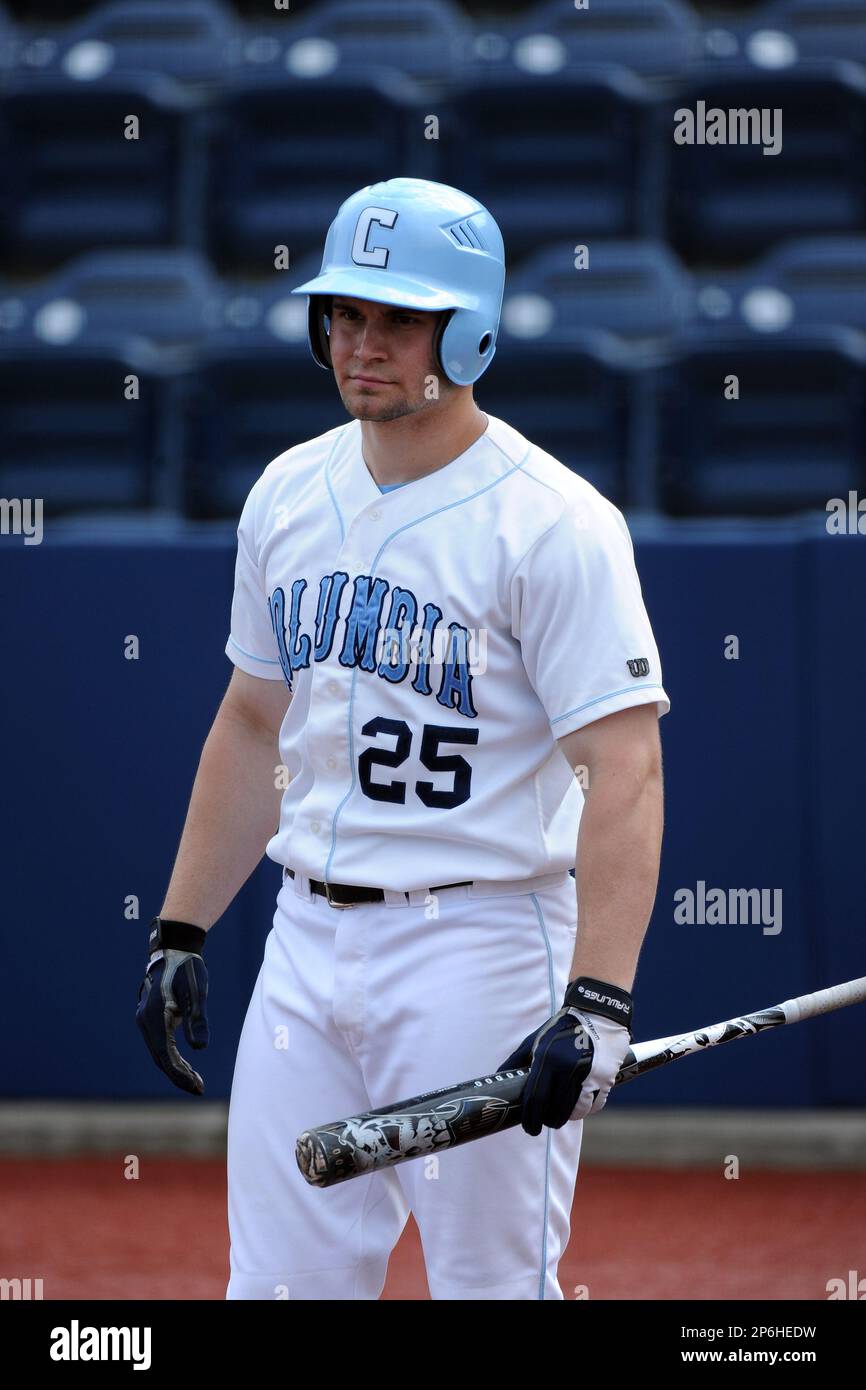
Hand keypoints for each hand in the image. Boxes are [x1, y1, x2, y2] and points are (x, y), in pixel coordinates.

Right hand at [136, 918, 208, 1095]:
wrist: (175, 950)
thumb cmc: (187, 969)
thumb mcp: (197, 993)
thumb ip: (197, 1019)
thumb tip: (199, 1048)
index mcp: (154, 1017)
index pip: (165, 1056)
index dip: (180, 1074)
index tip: (196, 1087)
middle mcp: (145, 1021)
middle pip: (160, 1058)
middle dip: (179, 1075)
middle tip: (199, 1089)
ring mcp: (146, 1019)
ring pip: (159, 1052)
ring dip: (176, 1068)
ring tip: (196, 1081)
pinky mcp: (152, 1017)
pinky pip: (160, 1043)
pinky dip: (173, 1056)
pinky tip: (186, 1063)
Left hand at [497, 976, 633, 1135]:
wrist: (599, 1012)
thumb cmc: (562, 1027)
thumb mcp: (535, 1039)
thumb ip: (516, 1060)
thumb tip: (498, 1077)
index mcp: (547, 1059)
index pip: (536, 1099)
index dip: (531, 1119)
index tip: (530, 1129)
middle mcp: (568, 1068)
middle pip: (556, 1111)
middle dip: (549, 1121)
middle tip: (545, 1122)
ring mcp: (589, 1074)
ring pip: (576, 1112)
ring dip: (568, 1116)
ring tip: (563, 1112)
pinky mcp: (606, 1077)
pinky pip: (595, 1105)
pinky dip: (586, 1108)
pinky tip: (580, 1103)